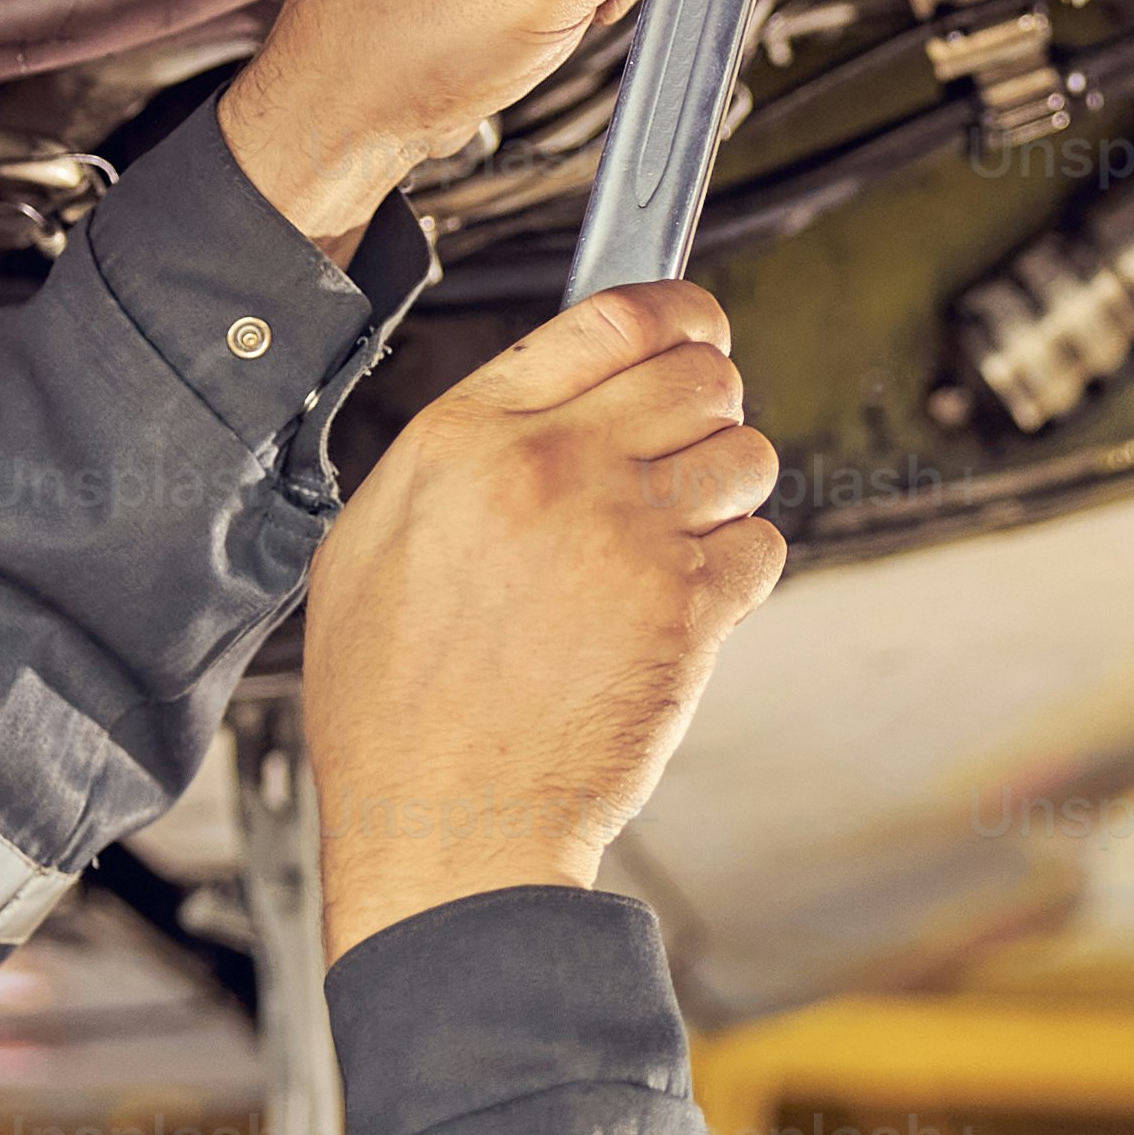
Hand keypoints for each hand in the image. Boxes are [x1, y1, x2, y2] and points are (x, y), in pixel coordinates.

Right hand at [298, 279, 782, 948]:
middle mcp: (550, 468)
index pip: (608, 317)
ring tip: (673, 541)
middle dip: (708, 404)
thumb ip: (459, 454)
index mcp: (466, 438)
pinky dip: (736, 573)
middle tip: (685, 448)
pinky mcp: (685, 608)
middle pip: (698, 372)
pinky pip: (761, 545)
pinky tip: (679, 608)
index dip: (673, 311)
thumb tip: (536, 401)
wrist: (445, 823)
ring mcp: (625, 535)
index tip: (693, 323)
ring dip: (725, 492)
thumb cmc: (397, 706)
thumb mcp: (372, 543)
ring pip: (746, 454)